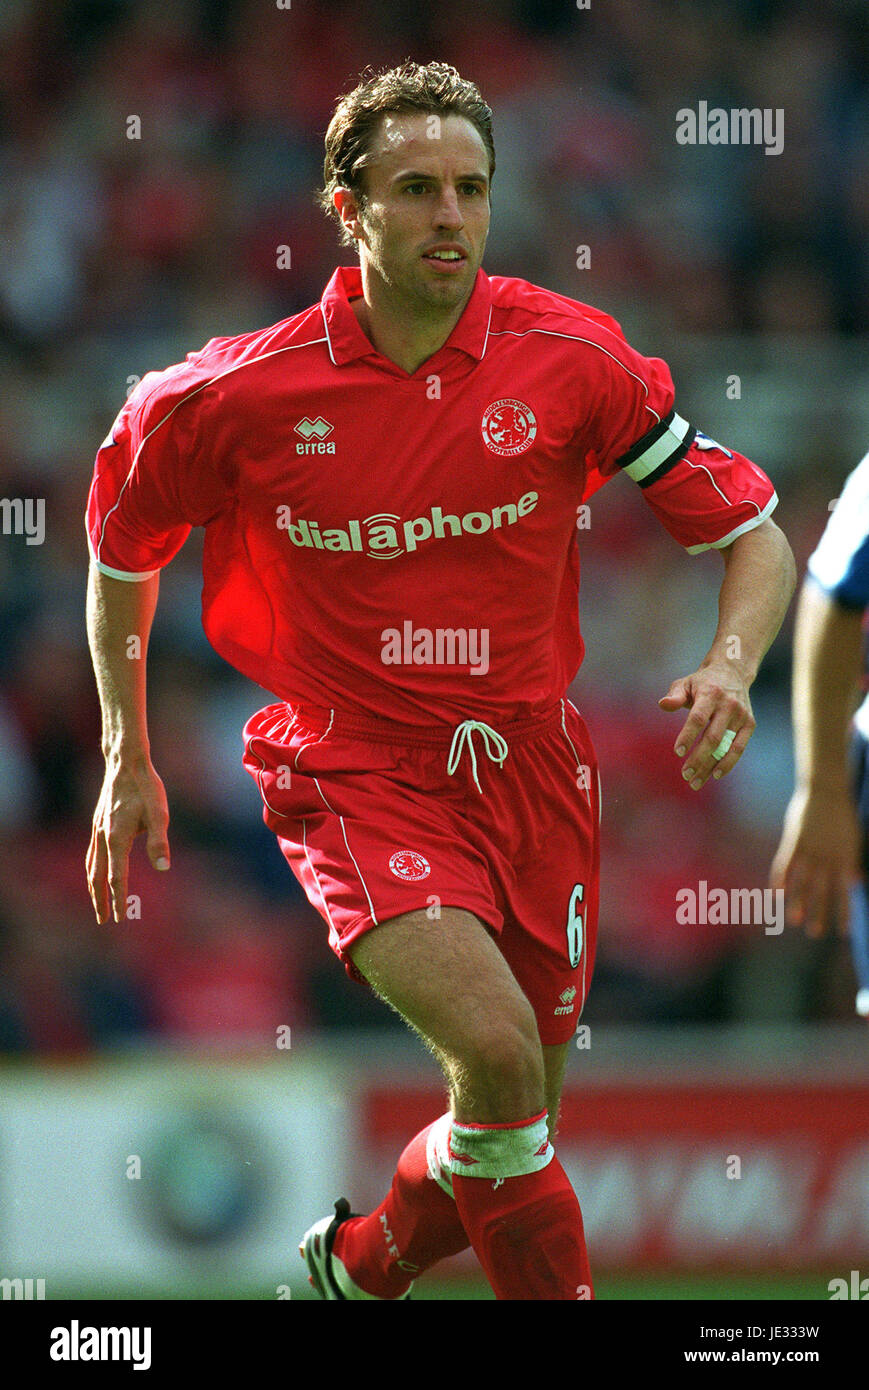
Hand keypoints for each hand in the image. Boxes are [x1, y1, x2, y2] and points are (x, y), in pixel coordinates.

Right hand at [87, 756, 169, 923]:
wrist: (126, 763)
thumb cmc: (146, 787)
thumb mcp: (159, 813)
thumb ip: (159, 841)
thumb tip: (163, 867)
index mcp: (117, 838)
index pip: (116, 877)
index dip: (118, 899)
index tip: (119, 917)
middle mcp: (103, 837)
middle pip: (97, 876)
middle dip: (100, 899)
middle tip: (103, 920)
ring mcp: (97, 829)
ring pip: (91, 865)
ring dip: (93, 886)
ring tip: (97, 902)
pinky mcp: (98, 823)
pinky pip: (92, 853)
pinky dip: (92, 869)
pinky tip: (98, 872)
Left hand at [658, 661, 754, 789]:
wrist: (733, 673)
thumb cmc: (702, 682)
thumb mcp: (686, 683)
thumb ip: (675, 695)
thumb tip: (663, 705)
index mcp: (710, 693)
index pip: (698, 718)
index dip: (688, 736)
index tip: (678, 752)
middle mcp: (728, 705)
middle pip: (713, 737)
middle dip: (698, 758)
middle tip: (685, 774)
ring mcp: (741, 715)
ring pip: (726, 747)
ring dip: (711, 766)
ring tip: (696, 782)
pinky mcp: (750, 724)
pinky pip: (739, 748)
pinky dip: (728, 763)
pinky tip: (715, 775)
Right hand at [769, 785, 860, 935]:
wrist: (827, 789)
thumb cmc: (840, 815)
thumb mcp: (852, 839)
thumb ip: (850, 861)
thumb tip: (856, 881)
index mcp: (845, 859)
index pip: (845, 892)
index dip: (844, 912)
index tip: (844, 932)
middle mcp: (828, 858)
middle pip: (824, 890)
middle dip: (820, 913)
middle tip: (816, 934)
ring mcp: (811, 849)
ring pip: (804, 881)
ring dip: (799, 902)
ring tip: (794, 920)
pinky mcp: (795, 840)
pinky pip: (786, 863)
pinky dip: (781, 879)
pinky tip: (775, 894)